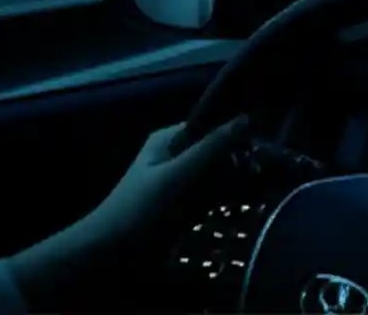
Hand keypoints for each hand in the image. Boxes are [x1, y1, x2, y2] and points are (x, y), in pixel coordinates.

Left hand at [6, 117, 247, 309]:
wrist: (110, 249)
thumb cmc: (140, 206)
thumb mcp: (178, 173)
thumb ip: (211, 147)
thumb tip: (245, 119)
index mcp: (168, 138)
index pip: (211, 127)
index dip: (235, 139)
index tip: (257, 156)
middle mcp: (174, 153)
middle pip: (215, 151)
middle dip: (236, 163)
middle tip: (257, 178)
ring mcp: (177, 179)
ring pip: (215, 173)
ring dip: (231, 182)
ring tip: (250, 195)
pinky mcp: (179, 203)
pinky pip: (208, 194)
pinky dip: (222, 198)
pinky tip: (234, 206)